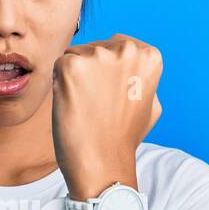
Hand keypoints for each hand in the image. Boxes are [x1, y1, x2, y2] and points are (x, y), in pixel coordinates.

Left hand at [51, 32, 162, 193]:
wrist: (103, 164)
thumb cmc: (124, 138)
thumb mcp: (150, 103)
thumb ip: (143, 77)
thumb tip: (136, 60)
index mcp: (149, 55)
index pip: (117, 45)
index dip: (108, 72)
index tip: (112, 96)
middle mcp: (127, 50)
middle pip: (95, 47)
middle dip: (91, 71)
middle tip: (98, 104)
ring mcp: (99, 56)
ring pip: (75, 56)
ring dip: (74, 78)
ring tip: (86, 106)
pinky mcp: (72, 66)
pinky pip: (58, 66)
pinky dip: (59, 85)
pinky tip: (73, 105)